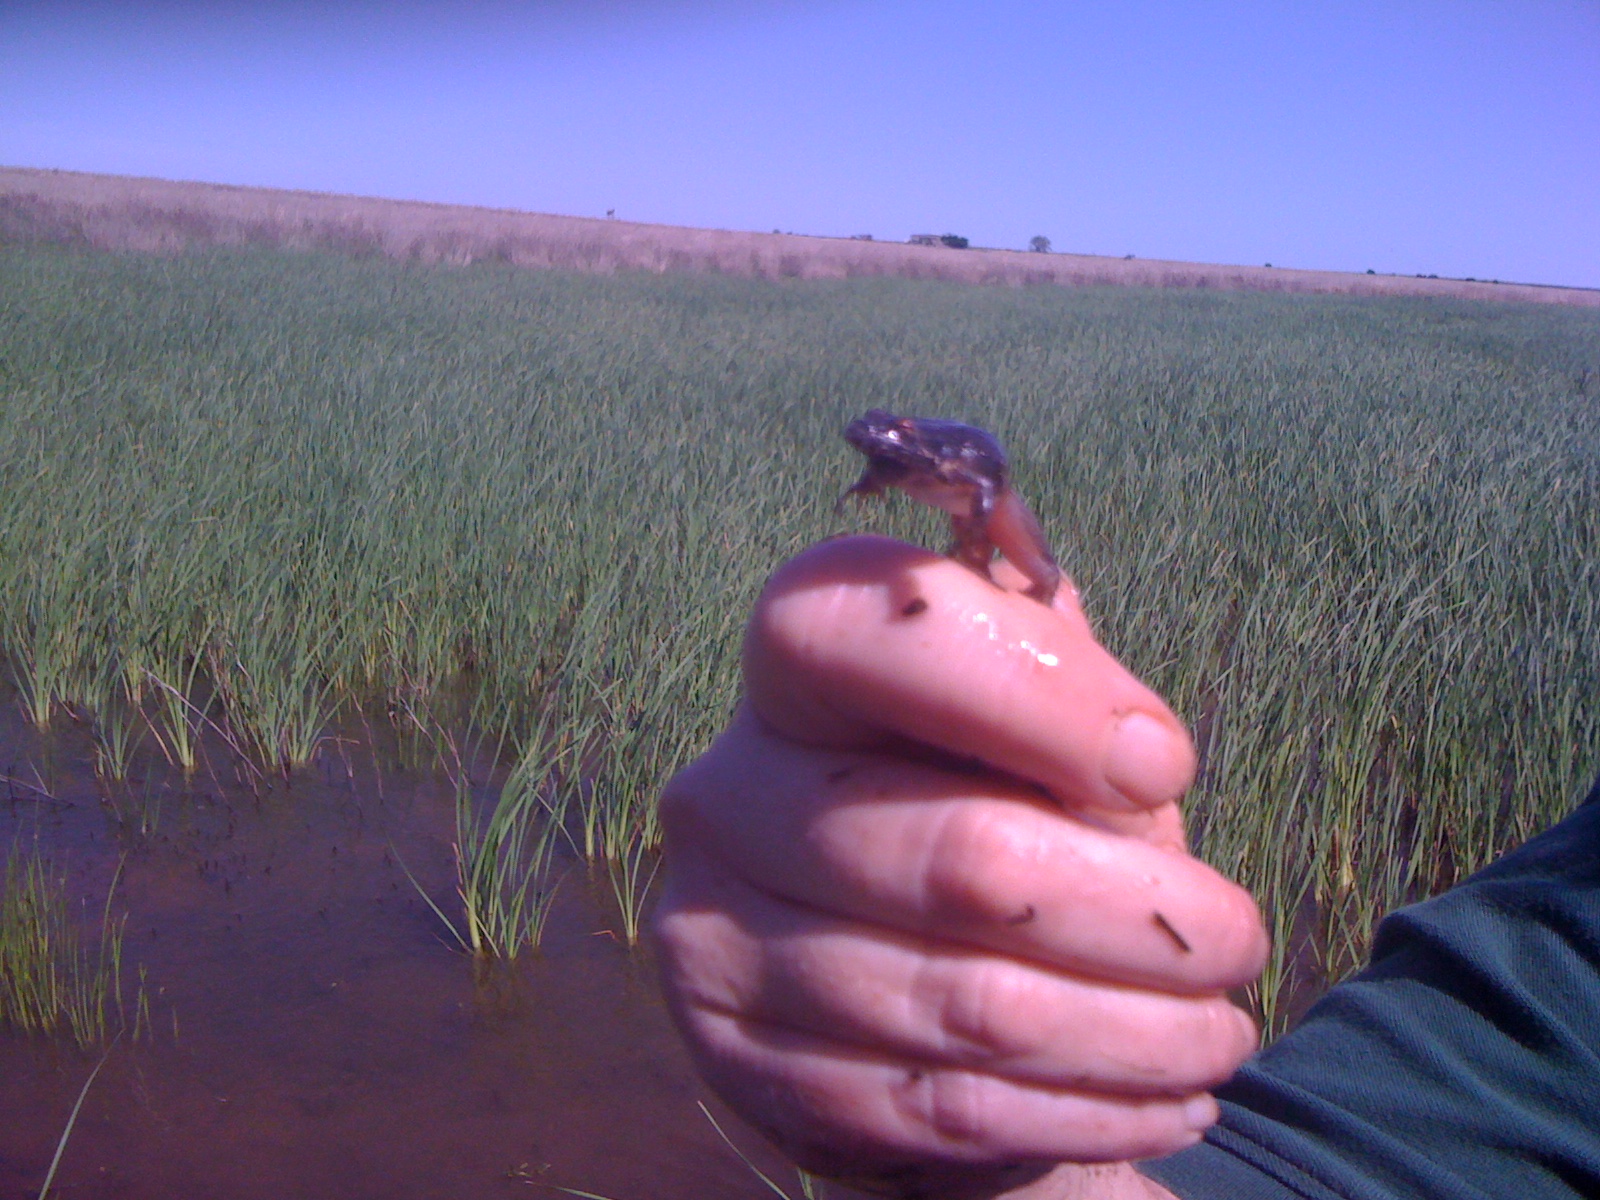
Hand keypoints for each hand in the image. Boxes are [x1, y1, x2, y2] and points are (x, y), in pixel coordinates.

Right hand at [652, 536, 1267, 1198]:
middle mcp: (726, 793)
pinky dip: (1079, 1112)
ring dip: (1133, 1033)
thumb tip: (1135, 746)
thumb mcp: (1033, 729)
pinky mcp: (738, 1060)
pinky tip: (1163, 1099)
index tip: (1164, 762)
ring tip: (1221, 1033)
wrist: (887, 963)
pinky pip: (937, 1108)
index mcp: (797, 667)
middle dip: (1139, 913)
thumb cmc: (989, 804)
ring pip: (963, 1005)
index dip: (1033, 692)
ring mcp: (715, 935)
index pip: (875, 636)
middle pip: (955, 855)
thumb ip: (1070, 700)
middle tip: (1238, 938)